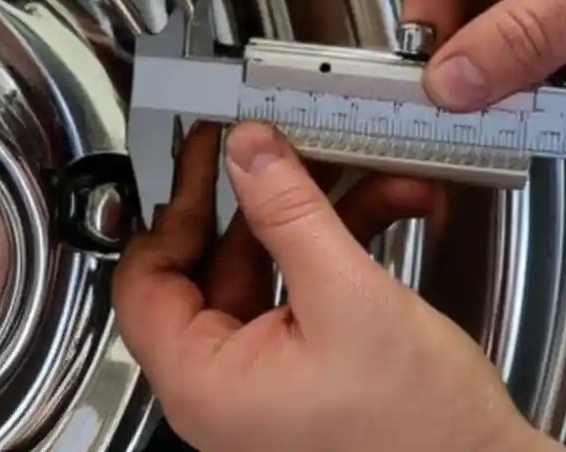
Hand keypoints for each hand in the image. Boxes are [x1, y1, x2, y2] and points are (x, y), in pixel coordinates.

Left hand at [113, 121, 564, 451]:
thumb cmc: (419, 433)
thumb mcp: (348, 298)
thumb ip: (291, 214)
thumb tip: (247, 151)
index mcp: (206, 382)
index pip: (146, 281)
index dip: (175, 207)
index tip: (206, 153)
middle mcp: (224, 384)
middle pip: (210, 265)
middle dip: (255, 198)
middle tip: (266, 142)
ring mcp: (266, 377)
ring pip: (266, 269)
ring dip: (311, 214)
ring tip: (351, 164)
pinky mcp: (307, 369)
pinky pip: (304, 290)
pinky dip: (339, 245)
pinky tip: (385, 207)